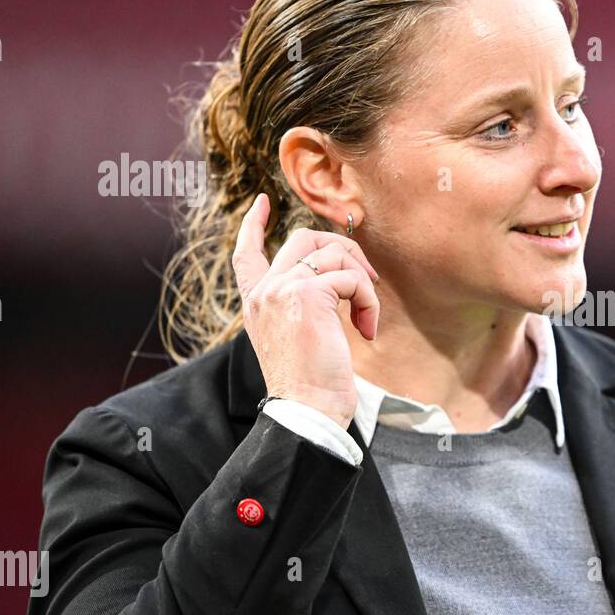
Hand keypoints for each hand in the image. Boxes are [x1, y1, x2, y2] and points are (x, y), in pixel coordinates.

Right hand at [231, 193, 379, 430]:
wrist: (307, 411)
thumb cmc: (311, 386)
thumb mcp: (300, 337)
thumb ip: (305, 304)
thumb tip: (337, 276)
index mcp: (257, 303)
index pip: (246, 254)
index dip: (254, 225)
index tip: (263, 203)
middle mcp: (264, 292)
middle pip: (303, 239)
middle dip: (343, 248)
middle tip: (368, 278)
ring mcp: (282, 290)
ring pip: (333, 253)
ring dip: (363, 282)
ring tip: (367, 317)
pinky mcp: (308, 295)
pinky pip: (352, 278)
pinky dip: (368, 301)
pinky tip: (367, 330)